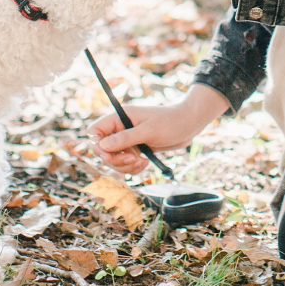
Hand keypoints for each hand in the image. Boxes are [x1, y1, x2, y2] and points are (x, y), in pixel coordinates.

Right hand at [87, 84, 229, 174]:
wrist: (189, 125)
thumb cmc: (171, 122)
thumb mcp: (149, 130)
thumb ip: (125, 138)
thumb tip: (102, 146)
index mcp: (120, 117)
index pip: (95, 131)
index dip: (97, 146)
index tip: (110, 155)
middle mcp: (121, 128)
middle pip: (102, 150)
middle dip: (115, 160)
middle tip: (133, 160)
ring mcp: (128, 140)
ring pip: (113, 160)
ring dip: (125, 166)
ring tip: (142, 162)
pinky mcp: (135, 150)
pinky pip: (125, 164)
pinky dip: (133, 168)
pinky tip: (145, 164)